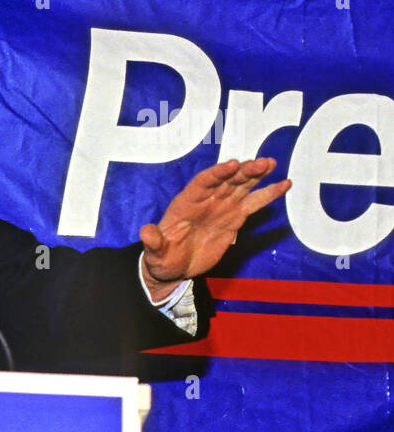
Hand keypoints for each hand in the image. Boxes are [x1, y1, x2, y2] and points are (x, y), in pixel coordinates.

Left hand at [139, 157, 290, 300]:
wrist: (174, 268)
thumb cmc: (162, 258)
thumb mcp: (155, 253)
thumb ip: (153, 242)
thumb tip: (146, 232)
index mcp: (186, 203)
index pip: (203, 183)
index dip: (217, 173)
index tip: (233, 164)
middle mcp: (206, 200)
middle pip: (226, 180)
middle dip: (243, 171)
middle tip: (262, 163)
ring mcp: (222, 207)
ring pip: (241, 186)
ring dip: (256, 174)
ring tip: (271, 164)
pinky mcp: (234, 218)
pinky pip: (253, 202)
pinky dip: (268, 193)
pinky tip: (284, 184)